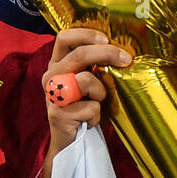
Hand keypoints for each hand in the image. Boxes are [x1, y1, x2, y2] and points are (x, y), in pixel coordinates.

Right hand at [40, 29, 130, 177]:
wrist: (71, 143)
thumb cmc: (84, 108)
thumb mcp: (89, 82)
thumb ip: (94, 65)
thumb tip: (120, 50)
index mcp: (57, 64)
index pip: (64, 38)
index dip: (86, 34)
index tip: (107, 39)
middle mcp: (51, 76)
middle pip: (80, 54)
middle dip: (108, 53)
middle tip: (126, 59)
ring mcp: (52, 95)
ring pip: (86, 80)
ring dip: (101, 92)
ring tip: (98, 103)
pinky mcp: (58, 114)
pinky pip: (91, 107)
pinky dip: (97, 115)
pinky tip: (89, 120)